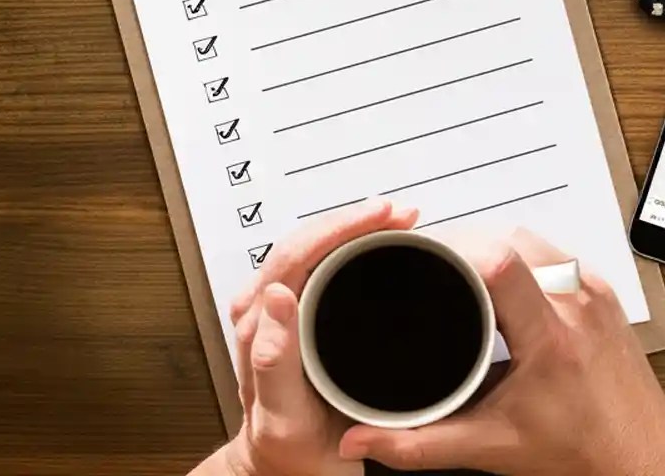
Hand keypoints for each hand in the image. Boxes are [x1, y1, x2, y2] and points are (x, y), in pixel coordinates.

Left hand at [191, 199, 418, 475]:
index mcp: (260, 326)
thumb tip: (279, 295)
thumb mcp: (284, 416)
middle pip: (306, 240)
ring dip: (354, 226)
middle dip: (355, 218)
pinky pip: (320, 263)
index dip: (340, 229)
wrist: (288, 466)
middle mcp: (264, 310)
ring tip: (398, 219)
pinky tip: (379, 239)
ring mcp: (280, 309)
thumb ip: (275, 364)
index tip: (384, 219)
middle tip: (403, 213)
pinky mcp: (296, 313)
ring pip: (314, 246)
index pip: (296, 254)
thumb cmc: (290, 449)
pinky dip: (351, 244)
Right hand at [339, 228, 664, 475]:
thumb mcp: (493, 447)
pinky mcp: (600, 289)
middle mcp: (577, 302)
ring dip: (489, 245)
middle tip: (426, 265)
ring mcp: (593, 291)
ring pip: (531, 236)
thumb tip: (363, 438)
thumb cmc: (583, 449)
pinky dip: (517, 255)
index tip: (422, 260)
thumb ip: (421, 444)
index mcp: (552, 336)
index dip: (454, 251)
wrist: (642, 454)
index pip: (501, 264)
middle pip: (508, 238)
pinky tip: (494, 274)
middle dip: (461, 246)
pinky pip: (552, 250)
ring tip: (453, 267)